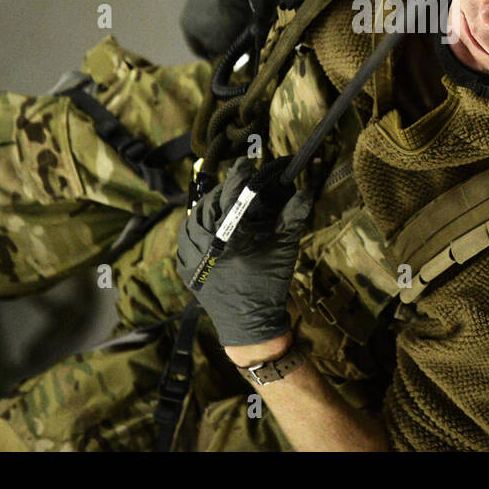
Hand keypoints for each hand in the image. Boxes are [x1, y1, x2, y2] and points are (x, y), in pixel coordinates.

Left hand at [175, 157, 312, 346]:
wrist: (250, 325)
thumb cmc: (269, 286)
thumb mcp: (284, 250)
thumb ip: (292, 217)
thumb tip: (305, 190)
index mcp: (231, 242)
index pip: (231, 198)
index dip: (239, 177)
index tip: (246, 163)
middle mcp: (206, 249)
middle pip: (209, 206)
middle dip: (224, 191)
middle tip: (237, 184)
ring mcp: (192, 260)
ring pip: (191, 220)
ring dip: (206, 207)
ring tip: (221, 200)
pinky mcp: (186, 270)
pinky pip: (184, 240)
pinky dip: (194, 226)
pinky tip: (206, 222)